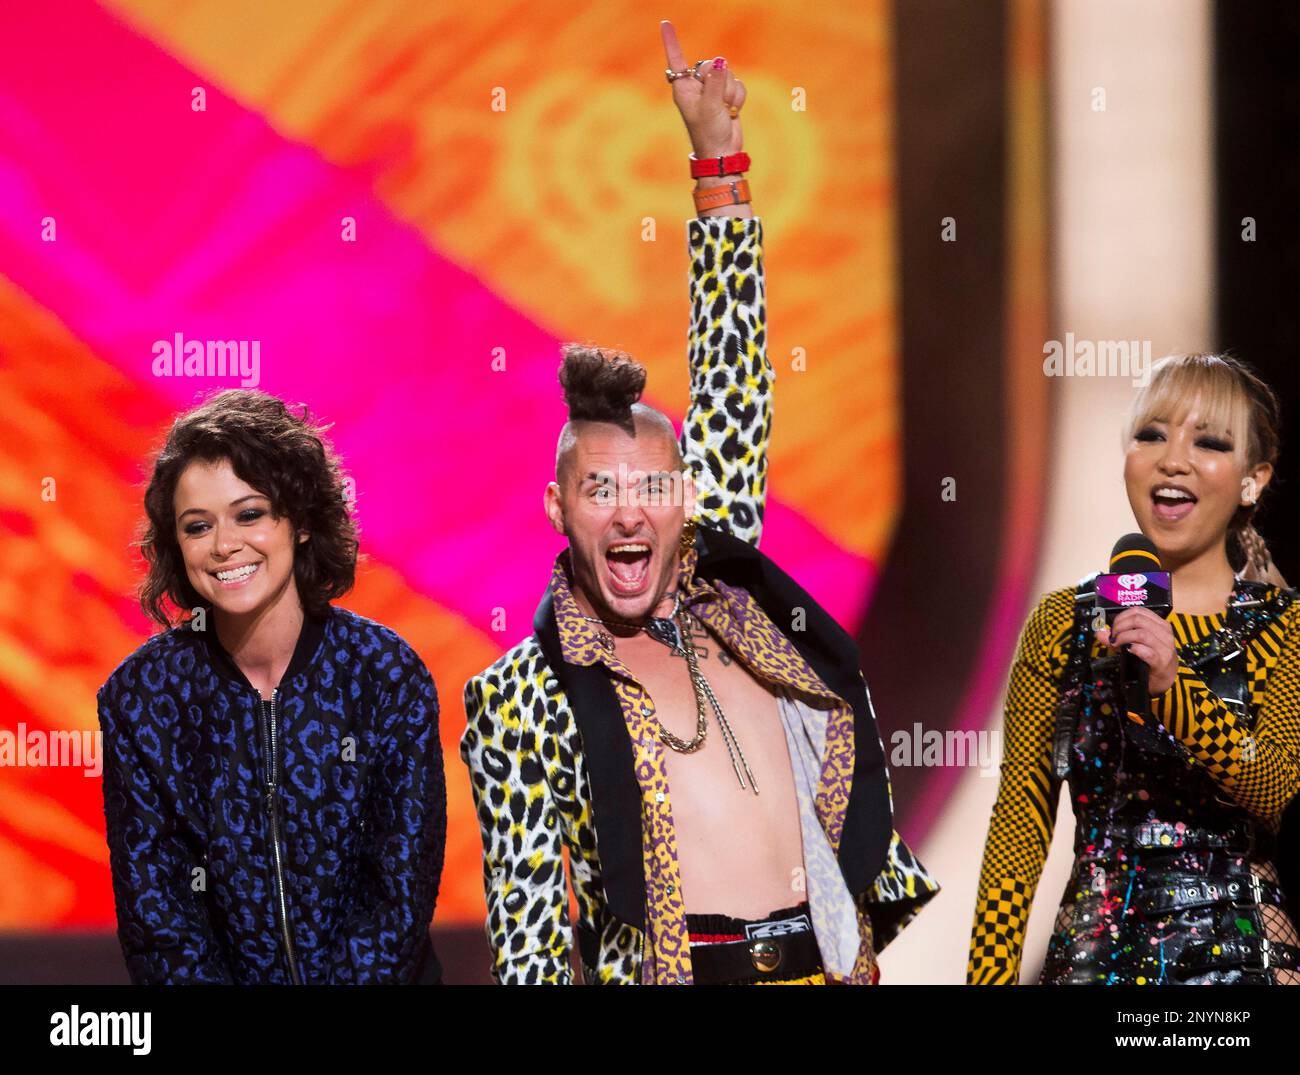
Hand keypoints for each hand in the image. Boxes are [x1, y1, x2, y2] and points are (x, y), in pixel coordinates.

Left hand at [661, 20, 744, 157]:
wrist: (722, 152)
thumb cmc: (709, 132)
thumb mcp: (710, 106)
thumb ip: (716, 82)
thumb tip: (721, 61)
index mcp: (684, 88)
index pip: (676, 59)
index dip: (671, 41)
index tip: (664, 23)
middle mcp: (696, 86)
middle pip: (711, 63)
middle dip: (719, 79)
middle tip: (717, 99)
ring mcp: (712, 90)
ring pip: (727, 73)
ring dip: (730, 91)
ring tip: (724, 109)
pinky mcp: (726, 95)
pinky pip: (737, 84)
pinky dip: (738, 97)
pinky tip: (732, 111)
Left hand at [1095, 607, 1178, 695]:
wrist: (1166, 678)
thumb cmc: (1152, 659)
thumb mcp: (1137, 644)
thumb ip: (1119, 637)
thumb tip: (1100, 632)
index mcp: (1160, 625)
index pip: (1138, 611)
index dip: (1121, 617)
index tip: (1113, 626)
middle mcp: (1164, 634)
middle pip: (1138, 620)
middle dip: (1120, 626)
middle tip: (1113, 636)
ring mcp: (1164, 648)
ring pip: (1142, 634)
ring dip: (1123, 637)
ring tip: (1117, 644)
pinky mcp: (1161, 662)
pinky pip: (1146, 651)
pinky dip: (1134, 649)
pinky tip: (1128, 651)